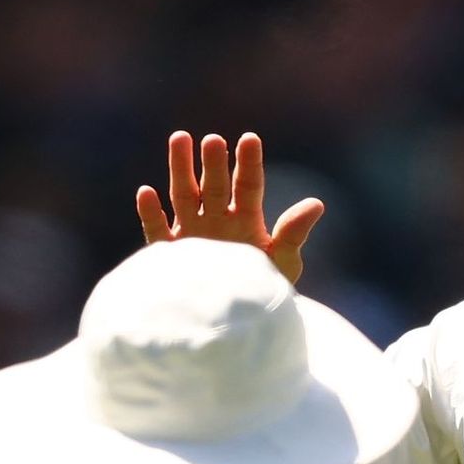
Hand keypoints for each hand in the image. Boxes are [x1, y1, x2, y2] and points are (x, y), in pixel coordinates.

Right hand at [135, 131, 324, 284]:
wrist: (235, 325)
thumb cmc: (262, 293)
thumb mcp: (282, 262)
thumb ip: (293, 233)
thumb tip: (317, 203)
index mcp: (246, 219)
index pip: (248, 185)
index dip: (248, 162)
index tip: (249, 140)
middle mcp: (217, 221)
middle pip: (214, 184)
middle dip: (214, 163)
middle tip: (213, 140)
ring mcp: (192, 235)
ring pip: (184, 195)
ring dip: (181, 169)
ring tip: (180, 138)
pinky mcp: (171, 255)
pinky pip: (157, 231)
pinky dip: (151, 213)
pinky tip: (146, 192)